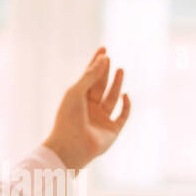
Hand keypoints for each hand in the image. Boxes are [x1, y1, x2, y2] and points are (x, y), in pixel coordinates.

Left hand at [42, 46, 130, 171]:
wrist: (71, 146)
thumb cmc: (68, 118)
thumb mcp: (77, 92)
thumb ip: (90, 75)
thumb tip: (103, 59)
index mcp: (78, 100)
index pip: (89, 78)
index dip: (96, 64)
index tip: (103, 49)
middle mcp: (90, 109)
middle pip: (100, 86)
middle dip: (105, 72)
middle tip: (110, 59)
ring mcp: (101, 120)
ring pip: (112, 98)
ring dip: (117, 84)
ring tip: (120, 70)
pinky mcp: (112, 131)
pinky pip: (122, 116)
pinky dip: (126, 105)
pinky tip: (125, 95)